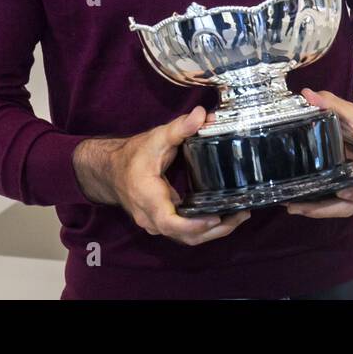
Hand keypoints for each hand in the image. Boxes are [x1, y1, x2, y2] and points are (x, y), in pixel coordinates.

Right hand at [95, 106, 250, 245]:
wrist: (111, 171)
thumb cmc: (133, 156)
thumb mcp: (156, 138)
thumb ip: (179, 128)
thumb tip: (202, 115)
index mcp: (148, 197)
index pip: (170, 222)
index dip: (194, 225)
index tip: (216, 217)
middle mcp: (151, 218)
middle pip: (185, 236)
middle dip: (215, 230)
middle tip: (241, 215)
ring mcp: (156, 225)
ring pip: (187, 238)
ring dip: (213, 232)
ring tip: (239, 216)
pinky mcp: (163, 224)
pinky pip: (184, 234)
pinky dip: (204, 229)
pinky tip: (223, 216)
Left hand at [285, 88, 352, 218]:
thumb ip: (332, 103)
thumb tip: (307, 94)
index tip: (342, 190)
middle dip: (327, 209)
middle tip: (300, 207)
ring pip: (345, 208)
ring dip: (320, 211)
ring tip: (293, 207)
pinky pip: (340, 203)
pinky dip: (321, 206)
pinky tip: (300, 203)